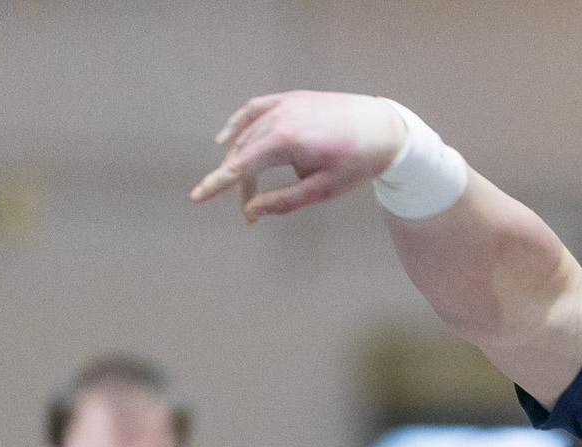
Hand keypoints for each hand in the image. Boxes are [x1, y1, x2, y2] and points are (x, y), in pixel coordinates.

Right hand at [190, 92, 405, 222]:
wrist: (385, 127)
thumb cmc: (358, 163)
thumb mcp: (324, 190)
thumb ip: (285, 201)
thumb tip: (253, 211)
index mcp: (286, 140)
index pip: (241, 165)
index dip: (217, 183)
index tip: (197, 198)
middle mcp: (279, 117)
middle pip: (243, 154)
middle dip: (241, 185)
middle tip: (249, 213)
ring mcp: (283, 104)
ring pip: (247, 134)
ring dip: (241, 160)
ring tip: (244, 185)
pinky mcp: (290, 98)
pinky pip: (254, 110)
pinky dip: (238, 125)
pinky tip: (228, 139)